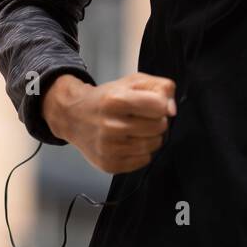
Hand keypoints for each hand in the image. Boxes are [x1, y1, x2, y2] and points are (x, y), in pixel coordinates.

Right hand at [42, 71, 176, 174]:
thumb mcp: (133, 81)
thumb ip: (161, 87)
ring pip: (153, 145)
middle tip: (143, 117)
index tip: (153, 104)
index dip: (161, 105)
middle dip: (157, 120)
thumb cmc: (107, 98)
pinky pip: (143, 160)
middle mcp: (110, 125)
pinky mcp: (109, 164)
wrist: (74, 116)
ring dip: (152, 137)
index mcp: (116, 100)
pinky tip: (130, 141)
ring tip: (137, 129)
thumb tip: (172, 110)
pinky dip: (142, 151)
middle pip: (159, 127)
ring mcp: (109, 147)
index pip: (160, 106)